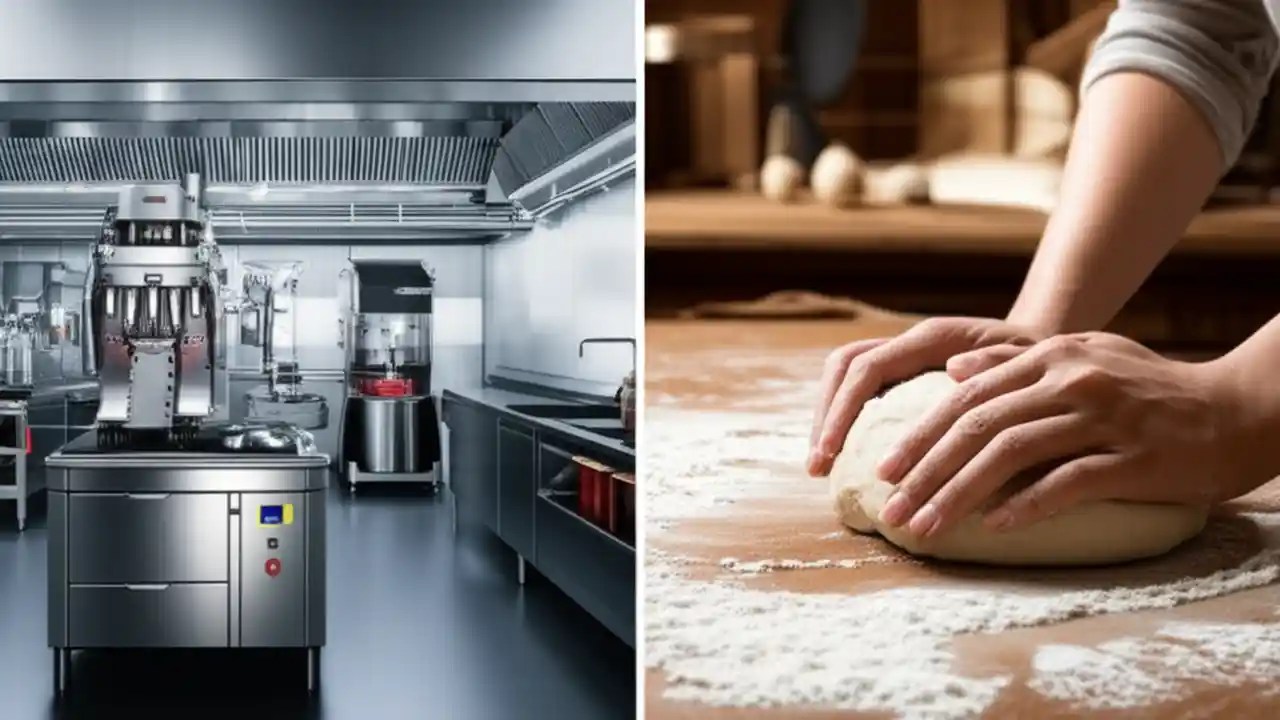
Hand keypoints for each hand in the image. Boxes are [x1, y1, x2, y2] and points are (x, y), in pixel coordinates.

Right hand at [808, 317, 1045, 475]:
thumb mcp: (1036, 363)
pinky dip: (848, 425)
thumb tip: (957, 373)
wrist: (1049, 351)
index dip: (842, 411)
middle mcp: (911, 342)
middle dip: (824, 416)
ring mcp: (905, 359)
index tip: (831, 455)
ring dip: (828, 421)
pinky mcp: (905, 378)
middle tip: (818, 468)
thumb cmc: (1045, 363)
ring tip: (823, 468)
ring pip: (846, 379)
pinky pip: (864, 395)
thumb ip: (1002, 363)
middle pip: (844, 368)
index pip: (868, 367)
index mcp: (935, 336)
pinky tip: (846, 460)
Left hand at [875, 332, 1258, 538]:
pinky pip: (1068, 483)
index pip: (967, 397)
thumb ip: (1016, 363)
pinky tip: (993, 528)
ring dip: (958, 495)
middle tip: (890, 508)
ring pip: (1010, 455)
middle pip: (978, 426)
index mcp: (1051, 355)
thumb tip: (952, 369)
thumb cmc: (1151, 391)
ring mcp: (1103, 417)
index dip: (920, 434)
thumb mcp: (1083, 359)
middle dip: (925, 470)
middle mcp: (1071, 379)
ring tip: (924, 528)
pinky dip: (1025, 505)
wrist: (1239, 409)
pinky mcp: (1134, 457)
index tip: (884, 469)